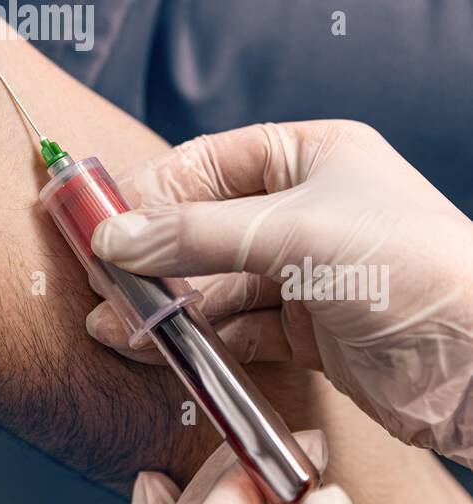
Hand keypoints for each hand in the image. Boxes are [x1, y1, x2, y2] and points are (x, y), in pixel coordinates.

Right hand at [89, 121, 472, 464]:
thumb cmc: (408, 267)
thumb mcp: (293, 234)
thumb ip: (195, 235)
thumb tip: (111, 236)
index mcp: (311, 156)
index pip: (208, 163)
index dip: (150, 190)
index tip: (96, 219)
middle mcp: (308, 208)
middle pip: (206, 225)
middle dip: (151, 254)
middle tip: (98, 281)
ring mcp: (309, 270)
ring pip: (217, 281)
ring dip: (168, 303)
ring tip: (114, 325)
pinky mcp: (312, 328)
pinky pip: (240, 326)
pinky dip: (201, 338)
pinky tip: (162, 348)